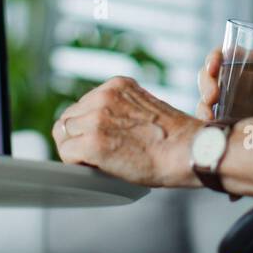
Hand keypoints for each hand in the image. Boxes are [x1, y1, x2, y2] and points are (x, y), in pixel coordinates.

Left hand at [53, 76, 202, 186]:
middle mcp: (103, 96)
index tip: (96, 137)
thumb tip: (101, 128)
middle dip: (77, 136)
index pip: (82, 104)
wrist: (189, 151)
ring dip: (75, 149)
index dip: (86, 125)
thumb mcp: (144, 109)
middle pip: (68, 118)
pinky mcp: (92, 143)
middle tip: (94, 154)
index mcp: (117, 86)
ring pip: (64, 135)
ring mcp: (96, 118)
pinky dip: (76, 163)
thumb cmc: (174, 139)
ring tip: (98, 161)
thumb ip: (120, 110)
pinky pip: (66, 153)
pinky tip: (94, 167)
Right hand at [195, 47, 252, 120]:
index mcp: (252, 67)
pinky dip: (204, 122)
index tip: (215, 64)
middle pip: (209, 73)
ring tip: (210, 117)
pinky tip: (211, 129)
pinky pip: (206, 119)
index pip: (227, 54)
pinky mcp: (220, 122)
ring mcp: (224, 103)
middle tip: (213, 97)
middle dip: (206, 81)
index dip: (216, 56)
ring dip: (202, 104)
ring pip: (204, 96)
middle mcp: (234, 82)